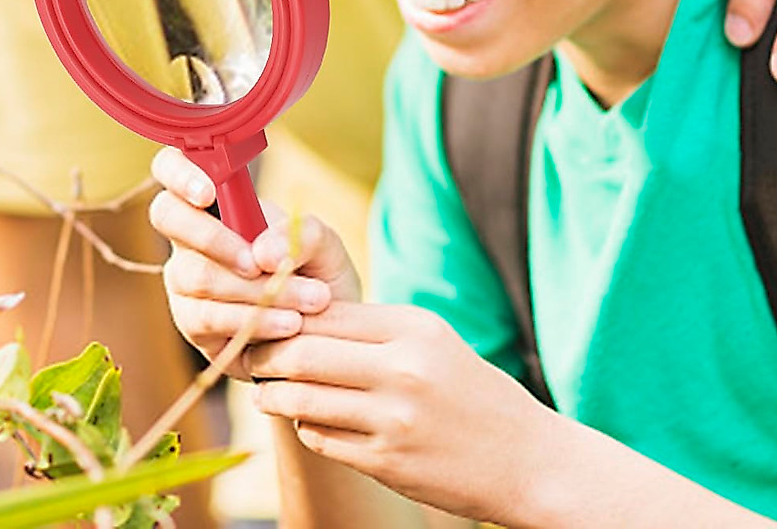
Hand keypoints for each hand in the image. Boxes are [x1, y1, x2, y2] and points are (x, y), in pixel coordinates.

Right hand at [148, 147, 356, 377]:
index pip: (173, 167)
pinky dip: (253, 319)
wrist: (326, 330)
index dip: (180, 173)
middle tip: (256, 262)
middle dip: (211, 237)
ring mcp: (185, 279)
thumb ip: (300, 234)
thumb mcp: (324, 244)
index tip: (209, 192)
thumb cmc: (317, 273)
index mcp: (218, 200)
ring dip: (254, 289)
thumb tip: (261, 252)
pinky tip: (289, 323)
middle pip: (166, 215)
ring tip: (308, 301)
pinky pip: (207, 317)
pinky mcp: (192, 322)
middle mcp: (191, 235)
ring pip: (195, 274)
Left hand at [247, 302, 551, 524]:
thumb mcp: (430, 340)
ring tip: (267, 391)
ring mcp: (393, 421)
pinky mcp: (387, 463)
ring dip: (273, 395)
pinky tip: (309, 420)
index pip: (323, 313)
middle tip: (249, 356)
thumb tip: (298, 316)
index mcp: (412, 329)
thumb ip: (371, 328)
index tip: (262, 319)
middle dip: (264, 354)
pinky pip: (321, 438)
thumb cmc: (469, 390)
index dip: (282, 315)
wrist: (526, 460)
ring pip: (301, 399)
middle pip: (301, 353)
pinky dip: (305, 427)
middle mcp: (402, 370)